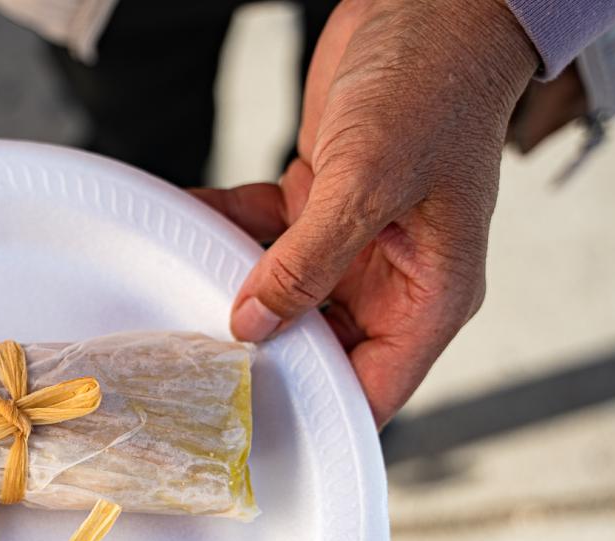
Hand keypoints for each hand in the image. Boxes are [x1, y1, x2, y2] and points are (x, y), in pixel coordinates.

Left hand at [195, 0, 537, 425]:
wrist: (431, 3)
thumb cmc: (435, 85)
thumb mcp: (369, 181)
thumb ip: (309, 261)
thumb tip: (254, 325)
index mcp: (432, 295)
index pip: (374, 389)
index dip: (319, 414)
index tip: (252, 425)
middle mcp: (393, 280)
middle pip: (318, 350)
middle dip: (259, 353)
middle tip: (191, 364)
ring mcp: (355, 244)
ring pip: (281, 295)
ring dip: (230, 286)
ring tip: (179, 291)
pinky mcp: (322, 206)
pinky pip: (262, 237)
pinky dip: (224, 230)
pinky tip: (187, 221)